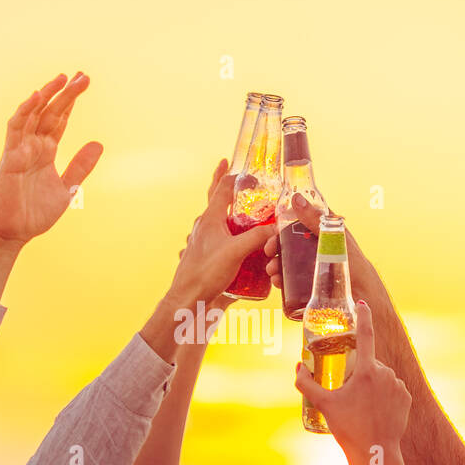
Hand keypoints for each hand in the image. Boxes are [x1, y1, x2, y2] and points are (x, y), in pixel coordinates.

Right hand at [0, 72, 102, 245]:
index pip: (60, 119)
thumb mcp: (67, 189)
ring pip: (33, 114)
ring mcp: (20, 149)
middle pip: (50, 112)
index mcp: (46, 152)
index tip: (84, 83)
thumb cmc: (34, 213)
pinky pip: (16, 128)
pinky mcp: (9, 157)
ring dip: (47, 95)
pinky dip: (25, 111)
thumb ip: (80, 166)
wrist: (10, 233)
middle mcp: (33, 145)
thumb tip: (99, 143)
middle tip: (83, 75)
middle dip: (66, 93)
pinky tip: (37, 97)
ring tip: (63, 78)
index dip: (71, 102)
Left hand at [166, 161, 273, 306]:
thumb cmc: (205, 273)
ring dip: (227, 210)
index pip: (221, 188)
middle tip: (231, 173)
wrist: (187, 299)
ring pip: (216, 219)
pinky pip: (218, 237)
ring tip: (240, 207)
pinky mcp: (206, 255)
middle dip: (224, 186)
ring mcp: (203, 240)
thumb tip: (276, 228)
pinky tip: (237, 239)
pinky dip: (227, 231)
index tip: (238, 165)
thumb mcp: (236, 251)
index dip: (231, 175)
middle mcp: (204, 226)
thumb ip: (258, 237)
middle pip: (215, 200)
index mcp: (210, 219)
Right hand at [264, 193, 365, 290]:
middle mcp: (316, 246)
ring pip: (288, 261)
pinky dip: (282, 279)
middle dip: (276, 247)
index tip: (273, 231)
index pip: (298, 223)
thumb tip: (296, 198)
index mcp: (322, 231)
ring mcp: (312, 264)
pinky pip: (291, 278)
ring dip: (276, 264)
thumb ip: (315, 218)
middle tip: (269, 252)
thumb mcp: (333, 237)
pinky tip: (278, 282)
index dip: (283, 226)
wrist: (362, 292)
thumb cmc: (353, 261)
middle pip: (289, 243)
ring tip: (273, 272)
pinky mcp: (310, 281)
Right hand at [294, 302, 410, 464]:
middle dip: (357, 373)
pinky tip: (374, 411)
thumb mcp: (323, 405)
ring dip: (370, 384)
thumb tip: (297, 367)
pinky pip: (392, 388)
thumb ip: (306, 383)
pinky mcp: (407, 398)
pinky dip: (383, 394)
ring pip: (380, 376)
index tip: (361, 304)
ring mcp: (399, 386)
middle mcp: (386, 374)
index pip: (366, 334)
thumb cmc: (348, 429)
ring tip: (361, 407)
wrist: (375, 453)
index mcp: (367, 371)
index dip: (363, 316)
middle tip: (348, 395)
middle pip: (368, 363)